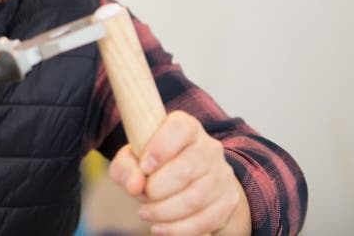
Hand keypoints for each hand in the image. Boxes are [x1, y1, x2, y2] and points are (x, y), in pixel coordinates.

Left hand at [108, 111, 250, 234]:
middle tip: (142, 195)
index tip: (144, 167)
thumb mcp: (132, 160)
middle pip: (186, 169)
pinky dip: (178, 228)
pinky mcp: (227, 200)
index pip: (179, 128)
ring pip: (195, 198)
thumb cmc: (153, 166)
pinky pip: (205, 219)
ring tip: (146, 213)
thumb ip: (126, 167)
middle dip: (157, 189)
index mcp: (186, 127)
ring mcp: (221, 174)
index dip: (160, 148)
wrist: (185, 182)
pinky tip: (160, 228)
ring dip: (165, 211)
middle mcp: (209, 147)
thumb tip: (135, 185)